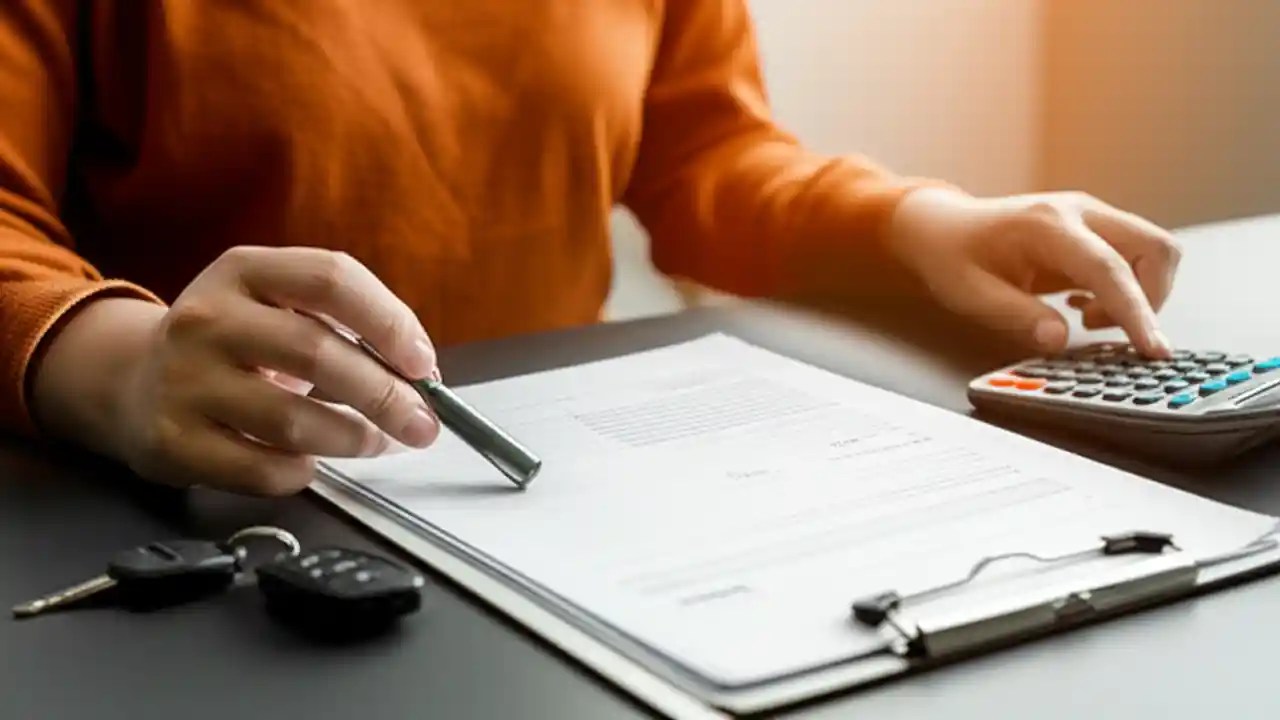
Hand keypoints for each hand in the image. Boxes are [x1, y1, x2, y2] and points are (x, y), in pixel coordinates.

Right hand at [32, 247, 439, 495]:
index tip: (422, 363)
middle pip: (317, 351)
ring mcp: (184, 380)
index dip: (389, 321)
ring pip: (293, 419)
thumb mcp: (276, 306)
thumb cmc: (234, 345)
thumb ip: (344, 325)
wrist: (133, 381)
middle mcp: (208, 318)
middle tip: (421, 422)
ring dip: (353, 438)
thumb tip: (419, 375)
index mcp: (244, 270)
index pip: (331, 279)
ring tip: (374, 441)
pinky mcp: (173, 441)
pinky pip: (262, 469)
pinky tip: (309, 461)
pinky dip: (302, 472)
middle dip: (385, 394)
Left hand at [886, 188, 1180, 356]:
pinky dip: (1124, 289)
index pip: (1109, 268)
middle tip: (1101, 328)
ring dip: (1136, 295)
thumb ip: (1016, 316)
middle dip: (1149, 298)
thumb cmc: (952, 255)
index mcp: (1048, 225)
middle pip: (1155, 248)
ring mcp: (1091, 217)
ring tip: (1083, 316)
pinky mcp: (1095, 231)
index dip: (1136, 311)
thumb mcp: (971, 294)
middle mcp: (1080, 212)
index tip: (1152, 348)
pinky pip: (1135, 259)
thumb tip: (1060, 339)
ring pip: (1153, 252)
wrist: (944, 227)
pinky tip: (1081, 305)